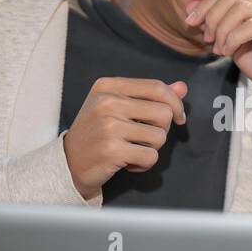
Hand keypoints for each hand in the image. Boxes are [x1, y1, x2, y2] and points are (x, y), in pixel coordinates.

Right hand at [63, 77, 187, 198]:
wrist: (68, 162)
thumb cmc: (97, 132)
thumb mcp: (118, 107)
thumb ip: (151, 96)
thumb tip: (182, 87)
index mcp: (109, 86)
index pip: (158, 87)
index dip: (176, 104)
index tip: (179, 117)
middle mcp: (108, 102)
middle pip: (164, 113)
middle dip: (161, 130)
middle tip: (143, 138)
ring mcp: (109, 126)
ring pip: (160, 136)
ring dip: (151, 148)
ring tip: (131, 149)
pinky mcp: (112, 150)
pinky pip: (150, 156)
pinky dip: (144, 164)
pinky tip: (127, 162)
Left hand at [185, 0, 251, 119]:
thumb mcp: (239, 46)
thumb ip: (222, 28)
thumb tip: (194, 10)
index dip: (207, 4)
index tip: (191, 22)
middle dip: (212, 15)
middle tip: (206, 38)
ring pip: (241, 8)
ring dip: (222, 28)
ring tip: (218, 48)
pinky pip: (251, 26)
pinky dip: (233, 38)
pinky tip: (228, 52)